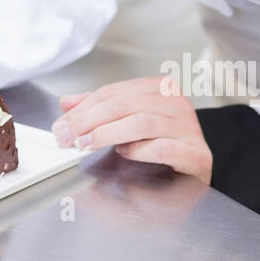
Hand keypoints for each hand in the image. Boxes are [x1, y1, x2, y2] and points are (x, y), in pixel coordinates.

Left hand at [52, 75, 212, 182]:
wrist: (197, 172)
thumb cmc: (163, 145)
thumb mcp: (128, 122)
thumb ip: (99, 111)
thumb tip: (67, 103)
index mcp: (160, 89)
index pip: (114, 92)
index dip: (83, 108)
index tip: (62, 125)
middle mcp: (177, 104)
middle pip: (124, 105)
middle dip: (88, 121)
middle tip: (67, 137)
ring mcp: (190, 128)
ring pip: (142, 122)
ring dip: (108, 134)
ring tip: (87, 145)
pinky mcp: (197, 155)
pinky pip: (164, 147)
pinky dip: (140, 150)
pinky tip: (124, 154)